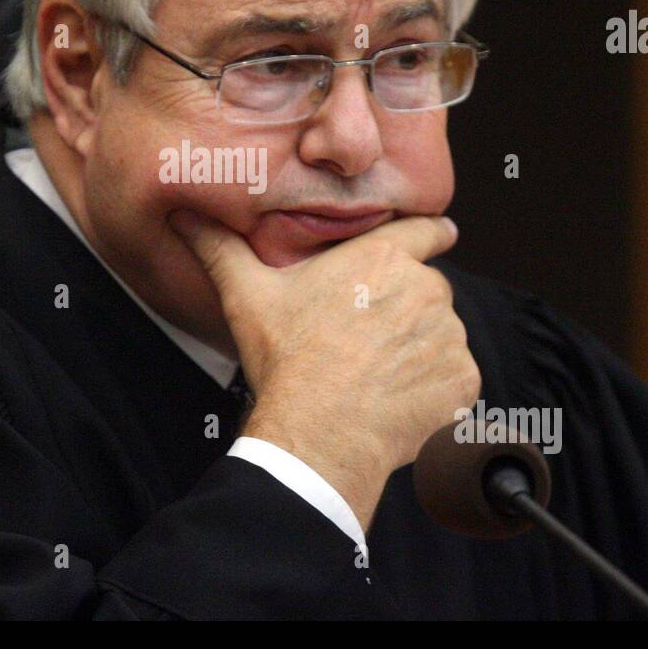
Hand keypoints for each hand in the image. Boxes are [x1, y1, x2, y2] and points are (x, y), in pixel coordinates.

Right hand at [169, 211, 481, 531]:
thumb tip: (185, 214)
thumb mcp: (247, 295)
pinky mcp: (462, 382)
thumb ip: (221, 248)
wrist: (320, 434)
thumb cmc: (287, 361)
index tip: (432, 239)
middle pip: (426, 290)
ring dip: (419, 350)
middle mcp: (426, 289)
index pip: (428, 229)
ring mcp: (450, 337)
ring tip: (374, 375)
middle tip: (364, 339)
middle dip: (404, 309)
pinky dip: (434, 389)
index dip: (429, 235)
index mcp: (382, 258)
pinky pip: (454, 378)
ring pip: (441, 335)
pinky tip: (394, 400)